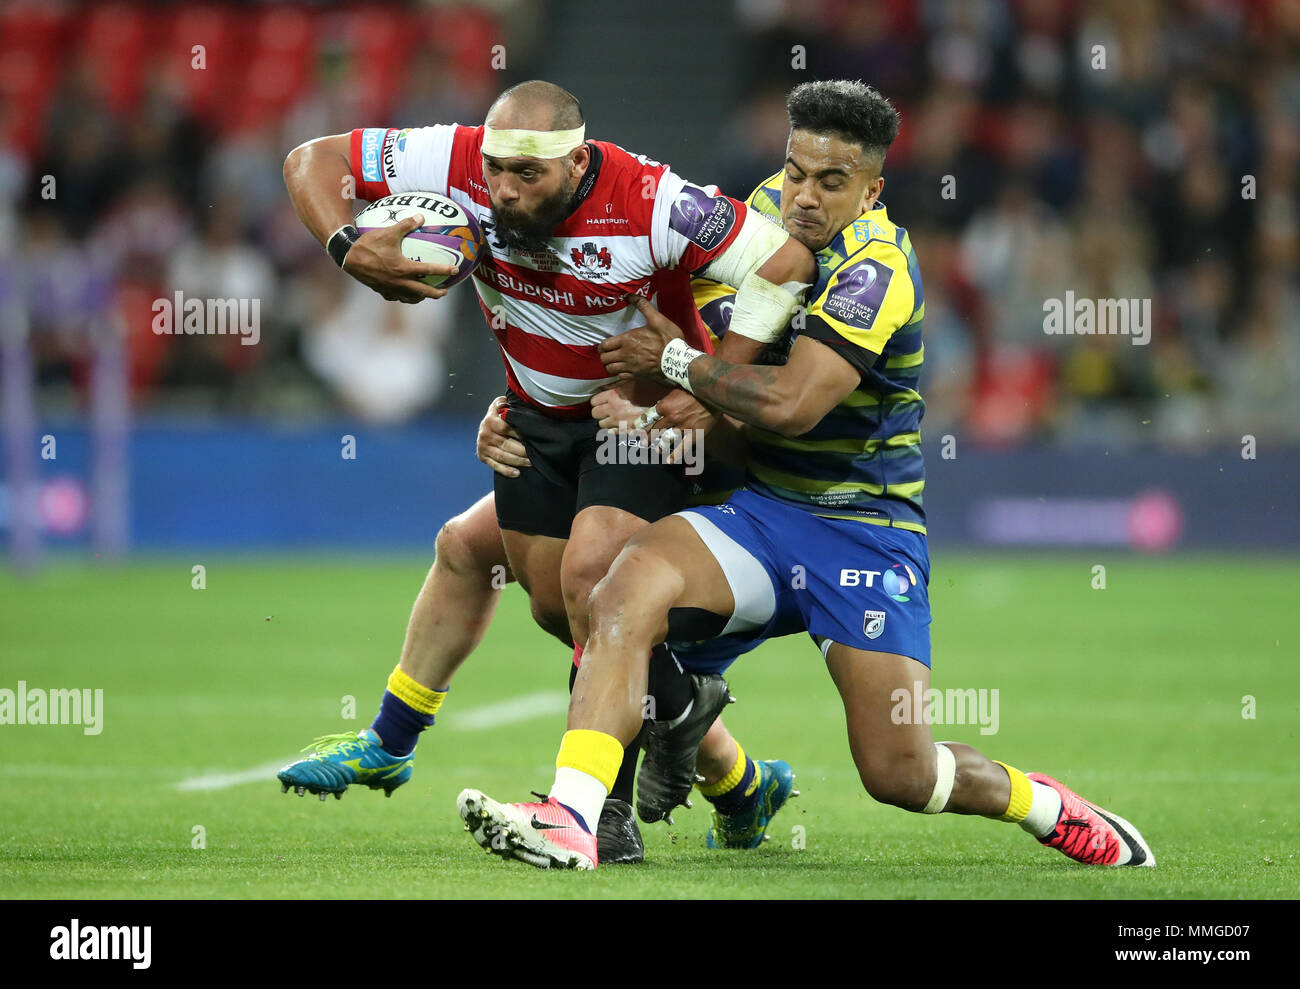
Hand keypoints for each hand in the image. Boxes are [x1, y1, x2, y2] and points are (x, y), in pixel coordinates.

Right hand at [342, 215, 459, 303]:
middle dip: (436, 293)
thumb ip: (406, 225)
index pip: (429, 270)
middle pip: (423, 292)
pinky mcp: (381, 291)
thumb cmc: (368, 244)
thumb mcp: (388, 232)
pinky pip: (396, 297)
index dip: (444, 270)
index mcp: (403, 268)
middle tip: (445, 291)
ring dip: (420, 297)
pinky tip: (404, 293)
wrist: (347, 257)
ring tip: (426, 294)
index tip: (455, 271)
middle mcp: (399, 282)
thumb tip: (421, 216)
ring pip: (410, 298)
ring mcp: (390, 288)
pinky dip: (403, 297)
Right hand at [476, 396, 529, 476]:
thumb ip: (506, 403)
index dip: (520, 434)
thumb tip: (517, 398)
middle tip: (535, 454)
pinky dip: (506, 470)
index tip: (533, 438)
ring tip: (530, 463)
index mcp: (490, 421)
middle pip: (506, 444)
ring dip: (518, 461)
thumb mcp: (499, 406)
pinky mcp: (482, 456)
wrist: (483, 427)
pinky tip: (517, 473)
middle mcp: (485, 434)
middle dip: (522, 451)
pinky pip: (495, 466)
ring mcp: (483, 446)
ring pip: (502, 456)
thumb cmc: (498, 416)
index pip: (507, 428)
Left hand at [591, 383, 649, 429]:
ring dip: (606, 421)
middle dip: (599, 411)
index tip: (601, 400)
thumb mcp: (633, 382)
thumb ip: (616, 385)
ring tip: (613, 417)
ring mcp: (619, 422)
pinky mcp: (626, 431)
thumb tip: (604, 387)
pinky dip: (613, 430)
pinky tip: (619, 425)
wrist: (665, 406)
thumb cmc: (651, 391)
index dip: (597, 400)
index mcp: (613, 395)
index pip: (593, 401)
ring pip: (601, 425)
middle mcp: (614, 409)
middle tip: (605, 409)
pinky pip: (612, 433)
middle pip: (594, 413)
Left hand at [598, 294, 684, 378]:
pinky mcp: (636, 376)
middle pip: (604, 359)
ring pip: (610, 369)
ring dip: (610, 365)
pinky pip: (620, 377)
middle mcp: (625, 354)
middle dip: (604, 356)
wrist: (677, 360)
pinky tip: (623, 370)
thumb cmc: (667, 339)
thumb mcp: (656, 319)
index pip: (604, 345)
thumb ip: (642, 306)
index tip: (605, 345)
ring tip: (614, 362)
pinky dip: (619, 374)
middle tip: (609, 353)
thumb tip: (629, 295)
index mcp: (627, 340)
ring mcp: (630, 367)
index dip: (602, 346)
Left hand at [639, 388, 715, 464]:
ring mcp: (682, 427)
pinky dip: (675, 455)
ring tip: (655, 450)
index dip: (640, 424)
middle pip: (655, 430)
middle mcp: (671, 418)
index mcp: (665, 405)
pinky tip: (669, 460)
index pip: (648, 417)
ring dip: (659, 446)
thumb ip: (667, 400)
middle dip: (647, 437)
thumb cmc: (694, 387)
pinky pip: (683, 447)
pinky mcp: (694, 434)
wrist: (712, 390)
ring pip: (666, 439)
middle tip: (642, 443)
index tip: (634, 429)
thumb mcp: (676, 390)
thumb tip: (660, 406)